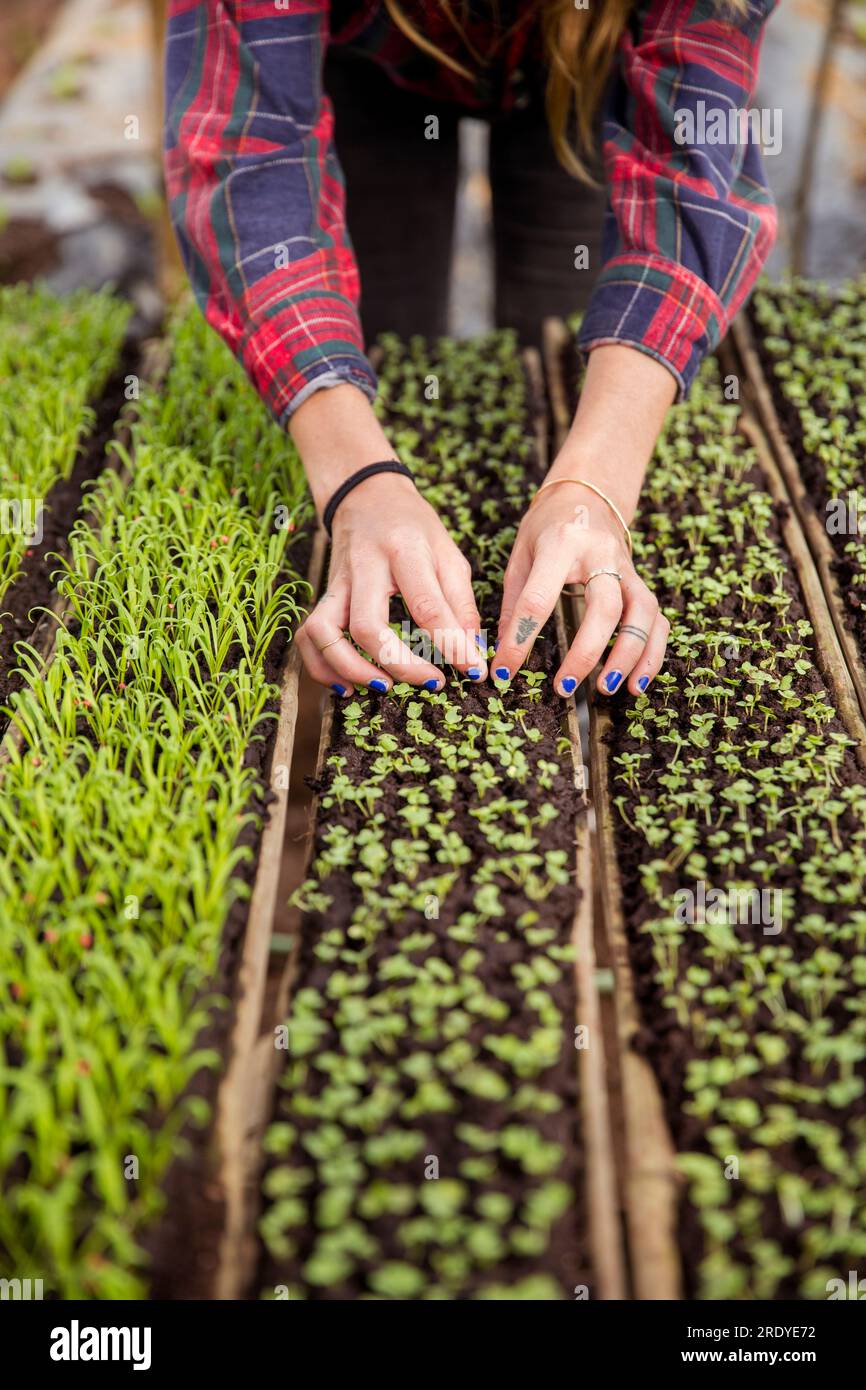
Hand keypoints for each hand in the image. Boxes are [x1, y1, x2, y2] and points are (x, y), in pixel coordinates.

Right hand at [297, 473, 485, 693]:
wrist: (367, 494)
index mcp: (404, 551)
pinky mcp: (324, 593)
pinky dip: (322, 666)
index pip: (427, 606)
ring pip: (326, 632)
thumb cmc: (414, 527)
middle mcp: (364, 567)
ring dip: (351, 668)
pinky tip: (348, 685)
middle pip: (369, 626)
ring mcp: (337, 581)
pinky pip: (309, 635)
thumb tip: (470, 653)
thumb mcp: (448, 553)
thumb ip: (461, 603)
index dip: (451, 645)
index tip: (471, 672)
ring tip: (383, 688)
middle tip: (432, 683)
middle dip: (400, 665)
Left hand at [495, 484, 669, 696]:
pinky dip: (651, 654)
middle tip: (563, 686)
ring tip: (609, 690)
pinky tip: (636, 683)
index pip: (538, 598)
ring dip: (629, 657)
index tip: (504, 671)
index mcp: (561, 544)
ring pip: (641, 615)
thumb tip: (501, 652)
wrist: (587, 496)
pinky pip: (657, 621)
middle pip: (605, 607)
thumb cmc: (546, 528)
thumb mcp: (520, 555)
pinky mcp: (642, 583)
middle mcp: (602, 554)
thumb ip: (513, 603)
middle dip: (586, 652)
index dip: (519, 639)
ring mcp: (628, 568)